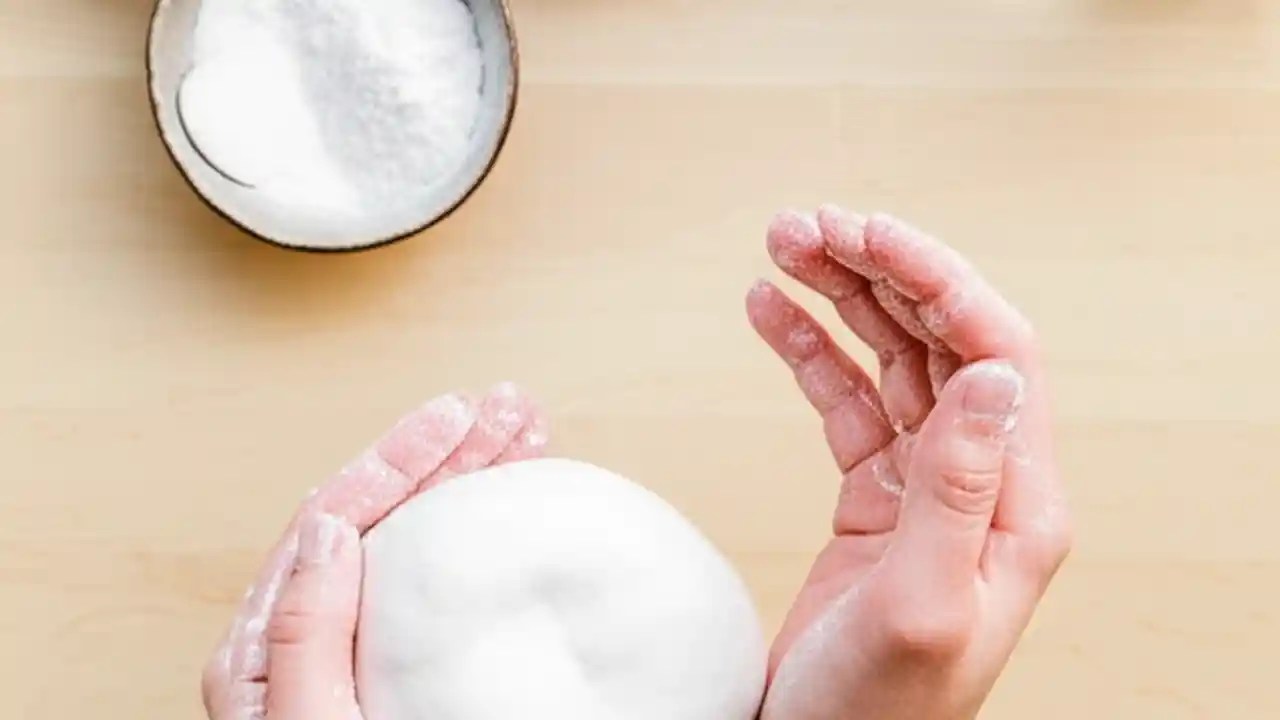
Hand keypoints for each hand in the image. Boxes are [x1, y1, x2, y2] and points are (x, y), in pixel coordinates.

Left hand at [200, 384, 547, 719]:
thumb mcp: (309, 719)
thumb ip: (306, 631)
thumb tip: (328, 528)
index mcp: (266, 645)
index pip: (334, 517)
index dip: (397, 458)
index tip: (454, 417)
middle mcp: (308, 634)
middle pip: (381, 513)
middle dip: (448, 451)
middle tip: (506, 407)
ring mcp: (358, 646)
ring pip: (414, 535)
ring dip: (469, 475)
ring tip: (521, 432)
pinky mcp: (403, 667)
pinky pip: (436, 578)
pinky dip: (476, 526)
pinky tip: (507, 496)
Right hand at [746, 207, 1071, 718]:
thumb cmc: (874, 711)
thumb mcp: (920, 604)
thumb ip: (961, 487)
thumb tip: (991, 372)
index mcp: (1017, 504)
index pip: (993, 353)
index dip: (933, 279)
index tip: (863, 231)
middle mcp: (983, 485)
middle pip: (940, 341)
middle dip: (877, 272)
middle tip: (804, 223)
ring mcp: (927, 489)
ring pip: (892, 361)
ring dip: (842, 298)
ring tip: (784, 247)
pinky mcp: (876, 501)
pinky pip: (848, 403)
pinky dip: (812, 351)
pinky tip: (774, 312)